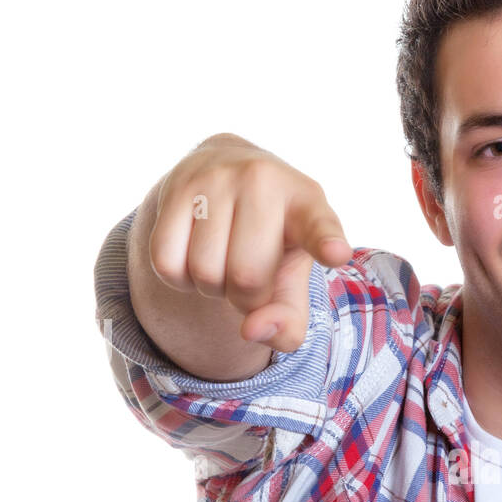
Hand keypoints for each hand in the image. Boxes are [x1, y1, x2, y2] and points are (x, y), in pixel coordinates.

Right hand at [146, 133, 351, 352]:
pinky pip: (166, 262)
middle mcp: (264, 180)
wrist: (225, 171)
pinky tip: (193, 256)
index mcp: (307, 203)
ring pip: (203, 271)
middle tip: (248, 277)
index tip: (335, 253)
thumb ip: (287, 322)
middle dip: (244, 298)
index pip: (319, 226)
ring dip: (209, 287)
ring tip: (222, 261)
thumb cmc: (269, 239)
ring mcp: (217, 178)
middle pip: (246, 277)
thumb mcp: (291, 278)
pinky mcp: (175, 186)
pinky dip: (178, 278)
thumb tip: (252, 330)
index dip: (326, 242)